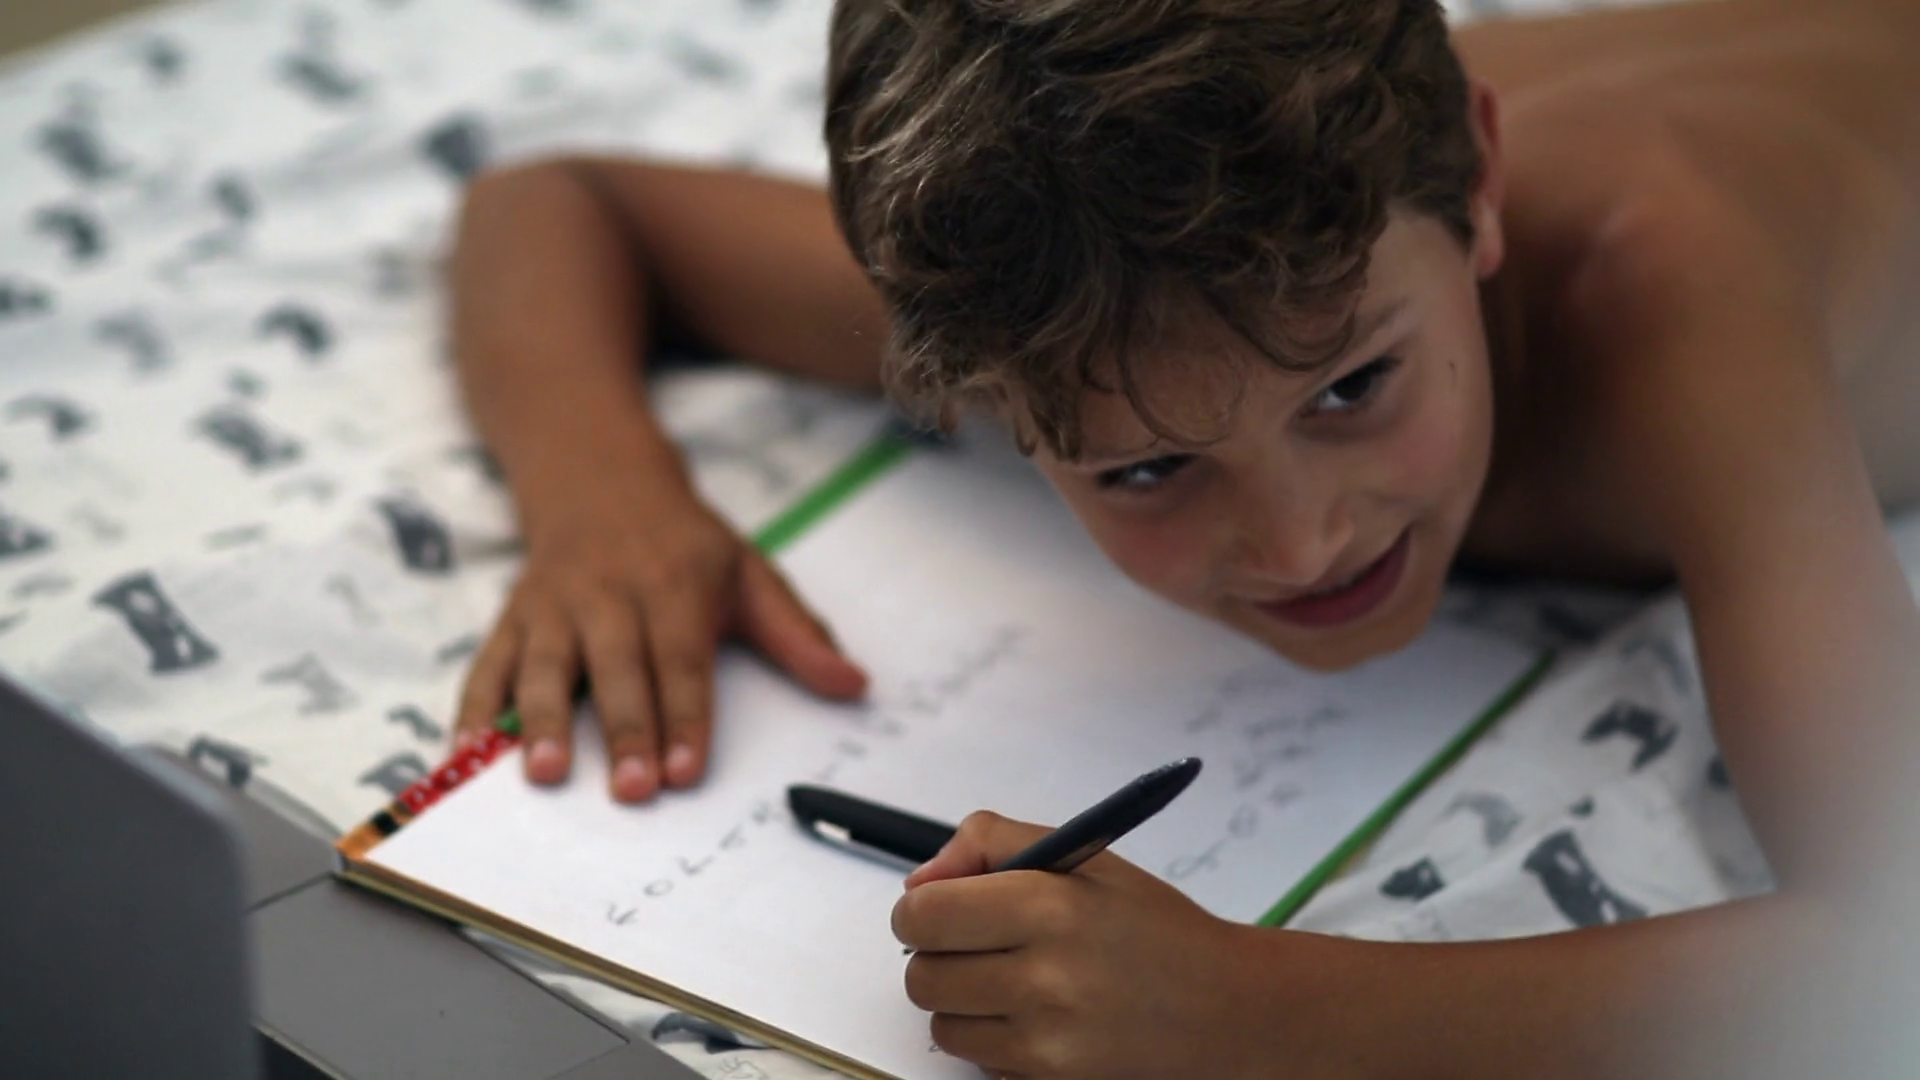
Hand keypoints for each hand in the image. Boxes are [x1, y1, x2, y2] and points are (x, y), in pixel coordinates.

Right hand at [451, 463, 866, 801]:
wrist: (600, 478)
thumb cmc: (684, 544)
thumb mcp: (750, 574)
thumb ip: (799, 635)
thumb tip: (855, 686)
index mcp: (674, 584)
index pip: (682, 658)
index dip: (685, 715)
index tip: (689, 770)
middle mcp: (609, 594)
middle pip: (616, 668)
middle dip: (624, 730)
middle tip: (632, 792)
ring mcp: (554, 605)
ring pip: (544, 665)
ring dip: (540, 721)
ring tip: (544, 774)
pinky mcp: (512, 616)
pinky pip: (487, 663)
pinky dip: (474, 708)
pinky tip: (466, 754)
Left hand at [891, 812, 1282, 1079]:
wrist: (1224, 1009)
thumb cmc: (1155, 928)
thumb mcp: (1081, 855)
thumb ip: (990, 843)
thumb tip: (921, 881)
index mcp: (1050, 906)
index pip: (924, 914)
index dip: (920, 907)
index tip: (938, 906)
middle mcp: (1045, 978)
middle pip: (922, 974)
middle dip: (938, 954)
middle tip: (978, 941)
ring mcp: (1046, 1041)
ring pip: (942, 1024)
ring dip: (961, 1001)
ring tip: (1012, 978)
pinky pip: (977, 1060)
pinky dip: (991, 1039)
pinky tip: (1035, 1015)